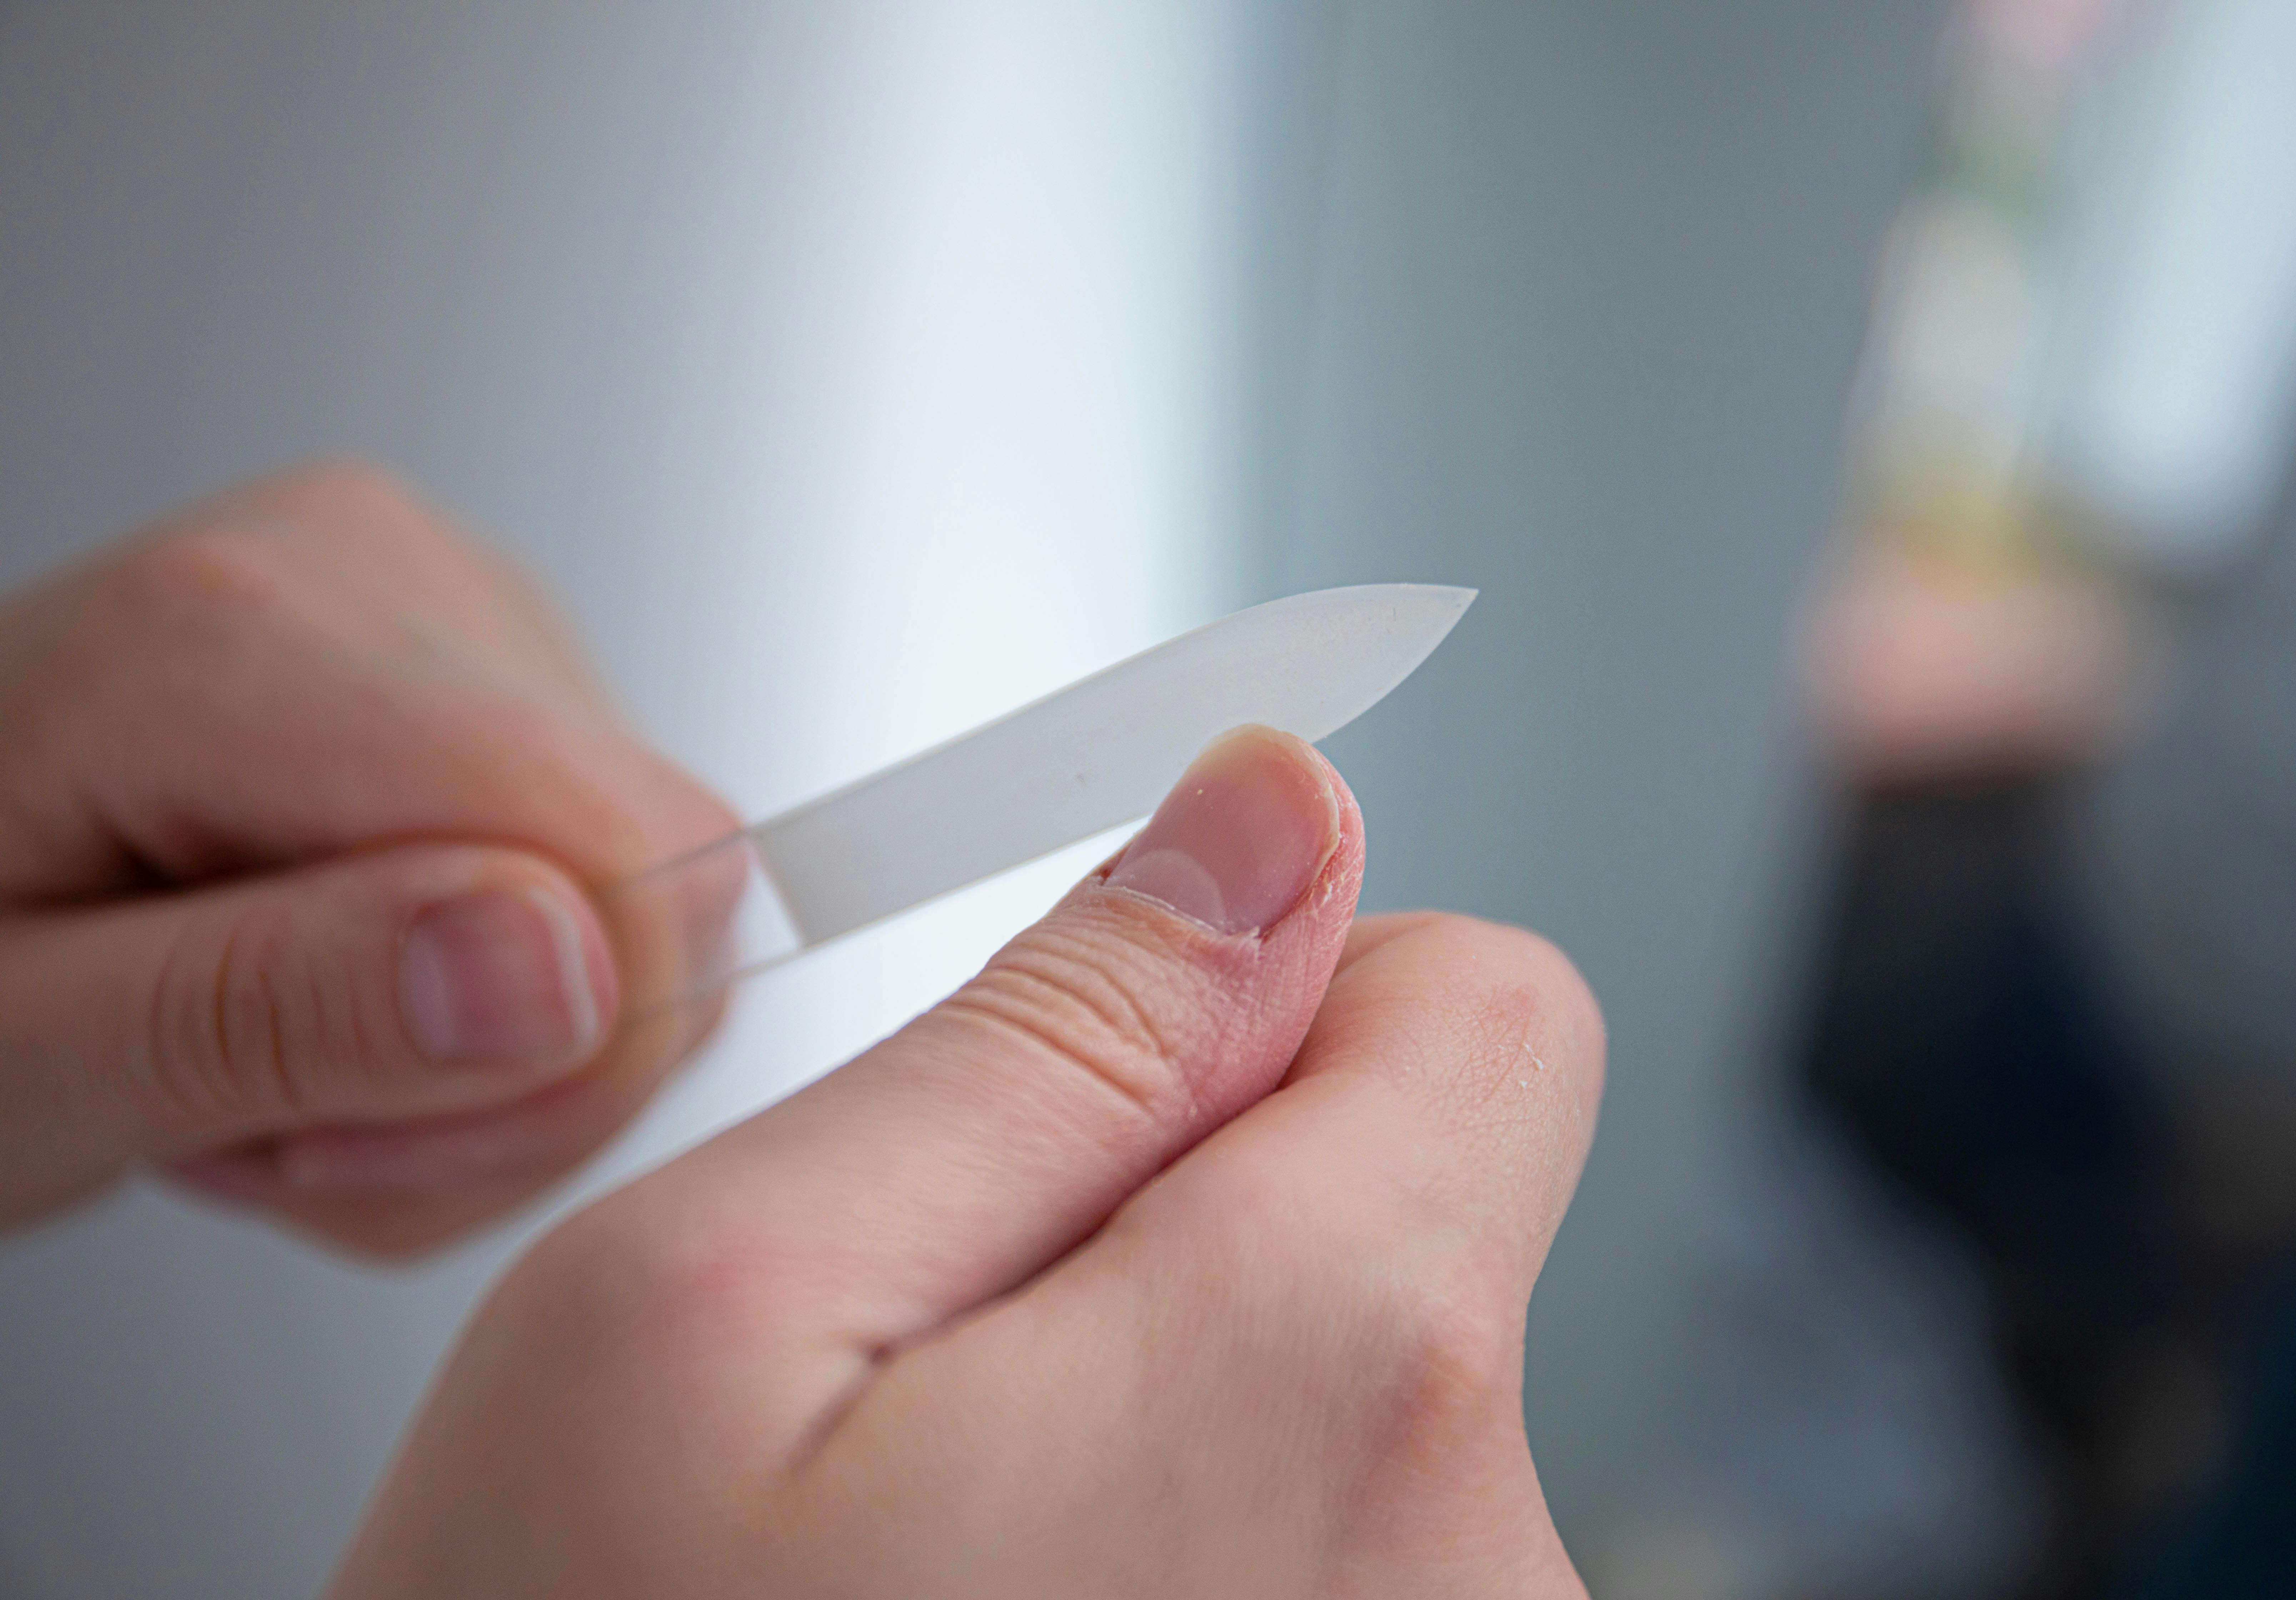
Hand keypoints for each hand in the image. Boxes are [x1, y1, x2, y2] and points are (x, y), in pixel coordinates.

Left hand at [0, 463, 736, 1251]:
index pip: (610, 840)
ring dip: (487, 1073)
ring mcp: (455, 607)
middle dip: (504, 1084)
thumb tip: (565, 968)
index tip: (326, 1141)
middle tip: (266, 1123)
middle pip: (656, 884)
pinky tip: (328, 1007)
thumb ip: (269, 1008)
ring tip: (266, 1062)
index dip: (555, 1053)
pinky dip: (498, 1020)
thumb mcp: (7, 1059)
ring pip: (655, 916)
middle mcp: (375, 569)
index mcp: (228, 628)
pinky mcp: (506, 671)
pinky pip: (627, 899)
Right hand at [333, 729, 1603, 1596]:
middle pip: (1412, 1213)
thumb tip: (1272, 820)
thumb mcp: (704, 1307)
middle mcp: (1486, 1582)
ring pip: (1359, 1401)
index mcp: (1340, 1377)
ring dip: (1170, 1420)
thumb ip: (1049, 1034)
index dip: (1278, 996)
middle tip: (928, 1409)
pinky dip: (1185, 1562)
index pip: (1487, 1005)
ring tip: (942, 1569)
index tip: (1101, 1090)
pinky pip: (1340, 1559)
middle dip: (1184, 1234)